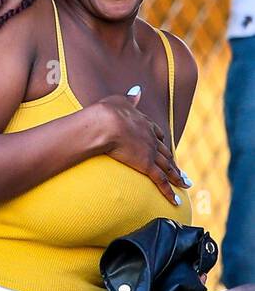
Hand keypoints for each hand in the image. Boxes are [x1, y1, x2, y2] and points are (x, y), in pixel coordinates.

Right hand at [92, 89, 187, 204]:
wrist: (105, 124)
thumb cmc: (107, 112)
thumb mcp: (118, 101)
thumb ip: (129, 98)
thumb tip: (138, 89)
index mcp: (144, 123)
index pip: (157, 134)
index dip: (161, 141)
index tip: (164, 146)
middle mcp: (151, 139)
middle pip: (165, 153)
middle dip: (174, 162)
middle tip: (182, 170)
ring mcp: (150, 153)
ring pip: (168, 167)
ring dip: (177, 177)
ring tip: (185, 184)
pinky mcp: (147, 165)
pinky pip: (161, 181)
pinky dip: (169, 191)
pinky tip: (175, 200)